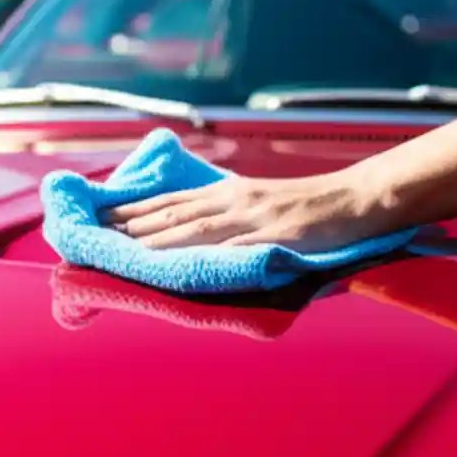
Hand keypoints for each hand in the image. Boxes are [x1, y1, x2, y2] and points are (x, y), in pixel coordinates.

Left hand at [102, 170, 390, 252]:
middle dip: (135, 222)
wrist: (357, 199)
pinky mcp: (277, 235)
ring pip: (199, 227)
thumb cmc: (307, 204)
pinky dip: (212, 255)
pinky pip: (240, 247)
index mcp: (229, 192)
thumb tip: (193, 228)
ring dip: (161, 236)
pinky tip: (190, 264)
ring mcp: (255, 216)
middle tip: (99, 231)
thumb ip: (229, 213)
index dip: (136, 208)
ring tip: (128, 245)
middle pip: (176, 211)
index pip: (172, 200)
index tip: (103, 216)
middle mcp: (234, 200)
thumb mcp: (260, 200)